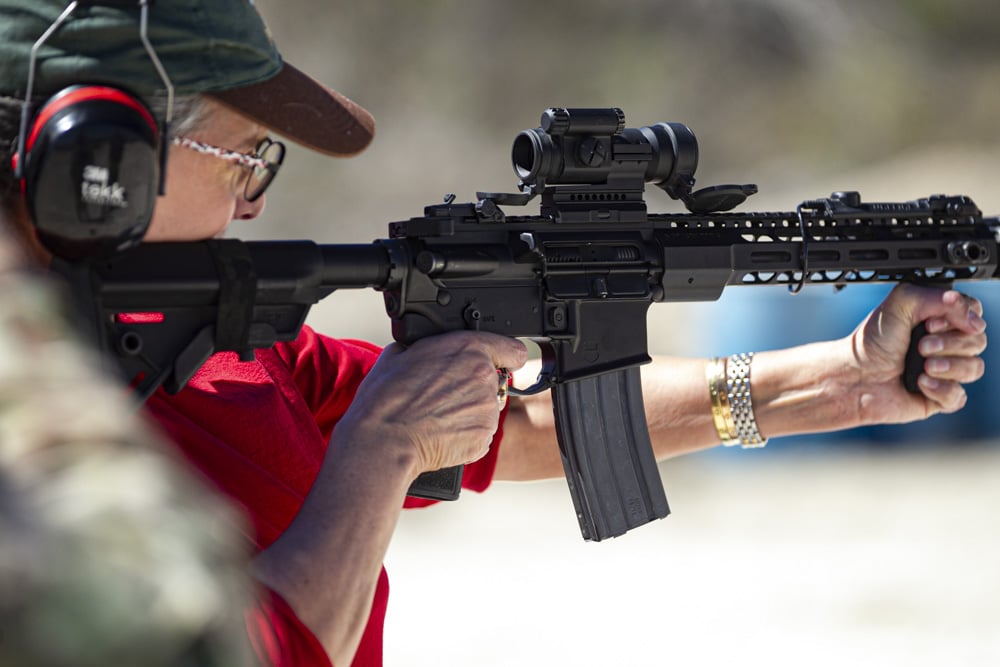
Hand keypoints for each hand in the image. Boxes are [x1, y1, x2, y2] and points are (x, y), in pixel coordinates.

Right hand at [337, 331, 527, 476]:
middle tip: (444, 397)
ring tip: (436, 417)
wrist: (383, 441)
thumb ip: (432, 348)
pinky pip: (480, 433)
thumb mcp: (401, 352)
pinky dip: (465, 435)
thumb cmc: (386, 398)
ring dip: (469, 412)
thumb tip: (433, 352)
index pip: (513, 350)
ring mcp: (488, 410)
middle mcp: (485, 377)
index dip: (504, 357)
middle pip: (495, 382)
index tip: (498, 364)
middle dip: (475, 388)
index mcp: (469, 349)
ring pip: (486, 409)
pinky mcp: (484, 438)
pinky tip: (440, 434)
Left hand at [852, 283, 986, 420]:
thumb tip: (973, 316)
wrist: (854, 376)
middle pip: (978, 342)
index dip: (960, 319)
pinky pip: (959, 396)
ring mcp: (944, 371)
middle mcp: (945, 345)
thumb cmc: (871, 342)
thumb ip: (939, 299)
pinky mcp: (939, 397)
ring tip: (923, 365)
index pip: (974, 314)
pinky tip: (919, 383)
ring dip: (948, 366)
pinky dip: (940, 389)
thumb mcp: (902, 302)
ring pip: (974, 369)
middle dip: (949, 343)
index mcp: (939, 320)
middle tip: (921, 345)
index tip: (932, 323)